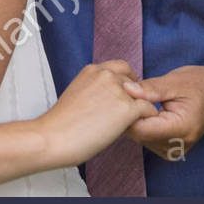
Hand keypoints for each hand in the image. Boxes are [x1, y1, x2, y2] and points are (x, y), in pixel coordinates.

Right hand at [37, 60, 157, 168]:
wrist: (55, 136)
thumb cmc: (61, 123)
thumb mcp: (76, 94)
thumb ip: (93, 89)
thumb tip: (104, 99)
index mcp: (92, 70)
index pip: (120, 67)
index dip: (126, 80)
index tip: (125, 93)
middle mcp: (106, 75)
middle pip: (133, 80)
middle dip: (135, 94)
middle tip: (130, 109)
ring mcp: (117, 91)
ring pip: (142, 95)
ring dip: (140, 107)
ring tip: (134, 121)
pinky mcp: (127, 108)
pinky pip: (148, 109)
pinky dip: (147, 117)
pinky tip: (139, 125)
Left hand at [124, 64, 203, 160]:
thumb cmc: (200, 84)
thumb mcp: (174, 81)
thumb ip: (149, 88)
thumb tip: (126, 89)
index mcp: (182, 128)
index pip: (141, 129)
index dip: (128, 112)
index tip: (126, 94)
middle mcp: (180, 145)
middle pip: (139, 136)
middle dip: (130, 116)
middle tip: (131, 94)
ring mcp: (176, 150)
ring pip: (140, 139)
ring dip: (136, 121)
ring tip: (141, 101)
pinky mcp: (172, 149)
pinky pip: (148, 140)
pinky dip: (143, 125)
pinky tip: (147, 111)